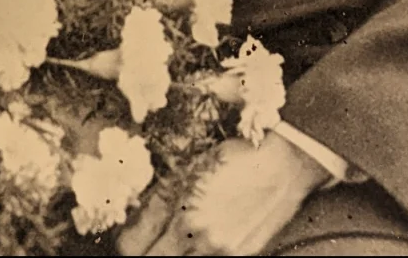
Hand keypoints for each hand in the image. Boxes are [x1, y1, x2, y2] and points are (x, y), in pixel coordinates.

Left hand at [118, 132, 328, 255]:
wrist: (282, 167)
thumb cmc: (235, 160)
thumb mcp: (189, 169)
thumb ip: (159, 199)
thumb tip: (135, 223)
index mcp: (181, 211)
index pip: (132, 245)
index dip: (125, 242)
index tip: (126, 238)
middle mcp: (199, 238)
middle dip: (144, 251)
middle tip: (145, 243)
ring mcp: (222, 253)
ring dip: (170, 253)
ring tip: (172, 242)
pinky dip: (195, 254)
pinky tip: (197, 243)